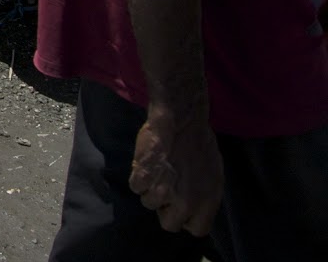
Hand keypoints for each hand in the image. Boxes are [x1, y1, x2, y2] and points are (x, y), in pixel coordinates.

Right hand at [129, 106, 223, 235]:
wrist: (180, 121)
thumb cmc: (199, 143)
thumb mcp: (214, 175)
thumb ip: (204, 196)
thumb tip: (194, 207)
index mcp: (207, 202)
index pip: (197, 230)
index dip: (187, 219)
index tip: (182, 207)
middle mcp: (186, 202)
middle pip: (170, 224)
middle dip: (166, 209)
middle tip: (166, 190)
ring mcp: (163, 192)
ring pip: (149, 203)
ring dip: (150, 190)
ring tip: (157, 170)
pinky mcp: (143, 178)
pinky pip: (136, 187)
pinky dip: (138, 176)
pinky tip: (147, 163)